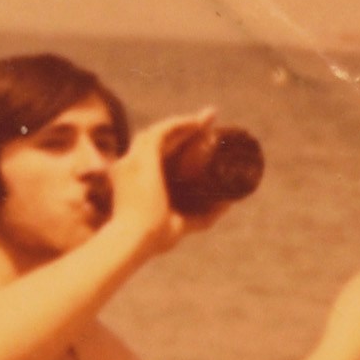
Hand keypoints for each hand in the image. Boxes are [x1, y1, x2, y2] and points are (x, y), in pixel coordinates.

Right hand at [109, 110, 219, 253]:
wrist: (134, 240)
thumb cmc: (152, 238)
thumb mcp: (182, 223)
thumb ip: (203, 215)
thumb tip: (229, 203)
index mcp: (135, 179)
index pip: (155, 154)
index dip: (177, 142)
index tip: (199, 137)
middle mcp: (131, 166)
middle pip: (159, 138)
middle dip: (185, 128)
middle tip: (209, 121)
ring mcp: (134, 160)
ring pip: (160, 132)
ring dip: (185, 123)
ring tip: (209, 119)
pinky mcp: (143, 157)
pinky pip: (163, 132)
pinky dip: (181, 125)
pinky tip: (199, 123)